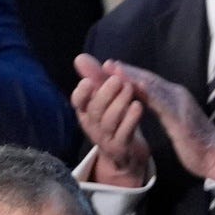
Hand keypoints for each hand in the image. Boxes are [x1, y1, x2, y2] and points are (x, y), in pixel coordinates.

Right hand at [71, 53, 150, 186]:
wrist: (128, 157)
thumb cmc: (116, 123)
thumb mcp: (105, 100)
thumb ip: (96, 79)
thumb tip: (80, 57)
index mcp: (86, 113)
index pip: (77, 102)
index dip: (81, 92)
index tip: (88, 81)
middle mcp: (92, 126)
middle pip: (95, 109)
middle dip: (105, 93)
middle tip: (117, 80)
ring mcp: (107, 139)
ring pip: (109, 120)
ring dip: (119, 103)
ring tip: (130, 88)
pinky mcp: (122, 147)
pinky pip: (125, 132)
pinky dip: (131, 118)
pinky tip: (138, 105)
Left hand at [109, 61, 214, 181]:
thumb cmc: (196, 144)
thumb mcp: (175, 123)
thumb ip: (162, 109)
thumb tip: (146, 100)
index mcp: (175, 98)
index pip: (148, 82)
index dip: (129, 74)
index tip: (109, 68)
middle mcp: (177, 96)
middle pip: (148, 79)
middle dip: (125, 71)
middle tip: (104, 63)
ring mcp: (181, 105)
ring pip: (153, 87)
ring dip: (132, 77)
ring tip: (113, 69)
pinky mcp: (182, 118)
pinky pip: (163, 104)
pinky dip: (148, 93)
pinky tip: (135, 87)